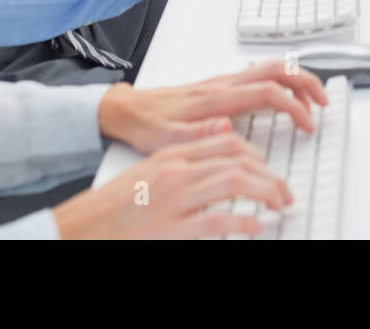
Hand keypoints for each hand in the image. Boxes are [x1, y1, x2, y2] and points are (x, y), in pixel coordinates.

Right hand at [51, 133, 292, 238]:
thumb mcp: (153, 171)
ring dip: (265, 192)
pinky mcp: (171, 227)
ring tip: (279, 204)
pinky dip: (243, 222)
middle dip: (269, 175)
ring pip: (233, 182)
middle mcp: (176, 171)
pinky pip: (216, 220)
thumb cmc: (118, 204)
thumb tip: (223, 149)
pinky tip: (256, 227)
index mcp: (173, 155)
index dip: (256, 154)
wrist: (85, 225)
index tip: (269, 169)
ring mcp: (174, 198)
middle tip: (284, 192)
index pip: (227, 141)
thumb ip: (187, 159)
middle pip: (236, 160)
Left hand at [98, 59, 330, 151]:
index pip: (268, 92)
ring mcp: (224, 82)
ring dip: (297, 79)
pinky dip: (282, 82)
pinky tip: (285, 99)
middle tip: (323, 103)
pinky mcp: (221, 85)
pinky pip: (260, 75)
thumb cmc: (147, 125)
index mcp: (216, 98)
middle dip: (306, 82)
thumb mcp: (168, 140)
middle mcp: (223, 84)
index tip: (307, 125)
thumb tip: (227, 126)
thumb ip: (199, 134)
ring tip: (312, 101)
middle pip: (277, 69)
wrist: (128, 110)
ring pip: (271, 68)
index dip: (294, 106)